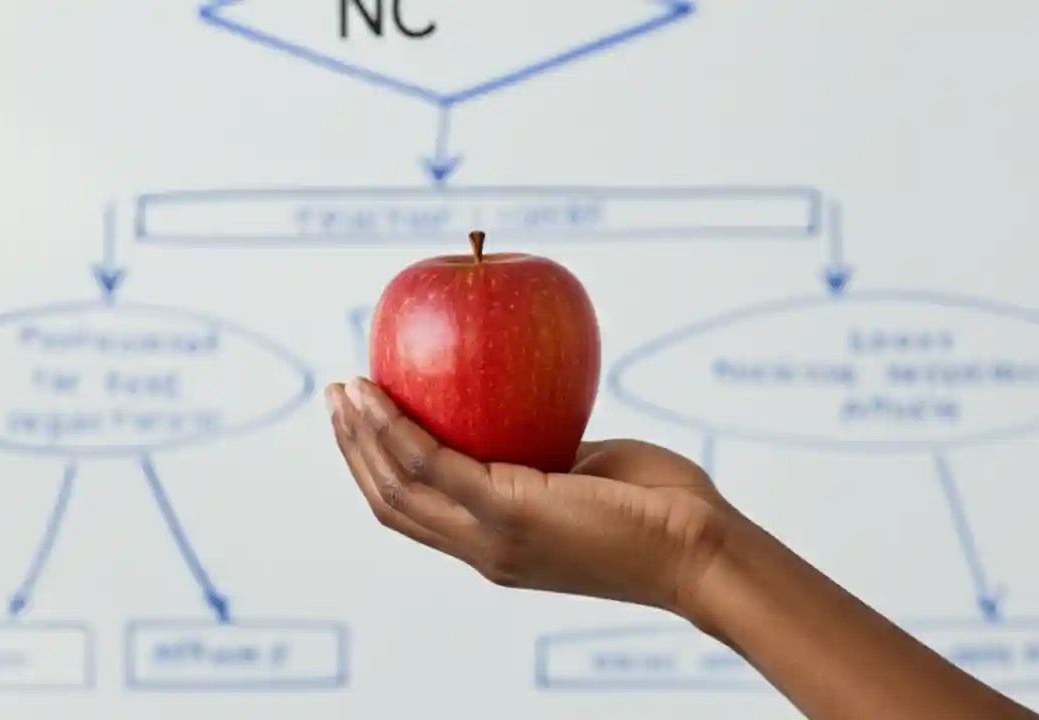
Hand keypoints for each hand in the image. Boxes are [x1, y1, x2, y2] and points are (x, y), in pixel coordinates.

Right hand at [325, 376, 734, 623]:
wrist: (701, 547)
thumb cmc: (660, 504)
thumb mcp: (585, 471)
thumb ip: (545, 452)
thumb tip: (522, 406)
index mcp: (495, 546)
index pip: (418, 513)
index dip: (377, 468)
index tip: (362, 420)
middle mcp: (483, 550)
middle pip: (391, 502)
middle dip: (354, 449)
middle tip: (337, 397)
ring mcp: (491, 537)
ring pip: (398, 485)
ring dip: (362, 434)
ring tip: (345, 389)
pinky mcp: (508, 514)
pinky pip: (433, 463)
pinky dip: (395, 426)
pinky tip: (379, 392)